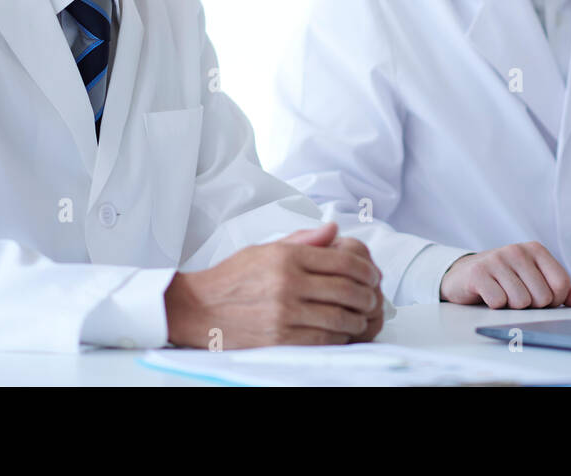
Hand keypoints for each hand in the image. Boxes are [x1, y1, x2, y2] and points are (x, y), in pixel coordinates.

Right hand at [164, 221, 384, 347]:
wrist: (198, 309)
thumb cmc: (233, 278)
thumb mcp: (265, 249)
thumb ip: (303, 240)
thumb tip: (334, 229)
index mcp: (286, 257)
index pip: (343, 260)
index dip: (366, 270)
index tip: (372, 276)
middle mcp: (287, 284)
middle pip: (347, 290)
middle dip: (367, 296)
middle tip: (372, 299)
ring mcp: (284, 314)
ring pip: (340, 318)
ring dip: (357, 319)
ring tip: (358, 317)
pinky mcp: (279, 340)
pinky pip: (323, 340)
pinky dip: (339, 338)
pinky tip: (340, 333)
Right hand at [440, 242, 570, 308]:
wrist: (463, 275)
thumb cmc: (504, 279)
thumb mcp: (533, 280)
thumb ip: (560, 291)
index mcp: (536, 250)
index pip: (561, 285)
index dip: (553, 301)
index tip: (537, 296)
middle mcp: (517, 250)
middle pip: (542, 298)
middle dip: (531, 306)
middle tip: (515, 296)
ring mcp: (497, 259)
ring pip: (521, 302)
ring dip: (511, 307)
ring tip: (502, 294)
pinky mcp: (478, 272)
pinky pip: (499, 302)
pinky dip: (495, 306)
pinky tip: (488, 295)